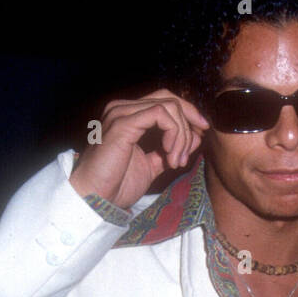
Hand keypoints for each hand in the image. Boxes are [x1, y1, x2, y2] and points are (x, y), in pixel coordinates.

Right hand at [69, 90, 209, 209]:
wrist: (96, 199)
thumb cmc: (117, 185)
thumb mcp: (151, 165)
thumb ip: (170, 150)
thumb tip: (195, 137)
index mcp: (129, 116)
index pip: (164, 101)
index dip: (188, 114)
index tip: (201, 134)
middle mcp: (124, 109)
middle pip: (169, 97)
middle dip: (191, 117)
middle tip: (200, 138)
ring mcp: (122, 113)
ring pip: (168, 107)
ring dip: (181, 134)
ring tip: (177, 160)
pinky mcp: (123, 123)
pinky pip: (160, 114)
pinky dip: (173, 133)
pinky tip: (171, 154)